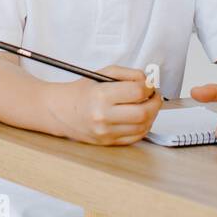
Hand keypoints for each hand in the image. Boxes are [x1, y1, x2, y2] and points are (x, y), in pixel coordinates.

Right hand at [47, 65, 161, 145]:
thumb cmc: (82, 91)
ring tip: (148, 105)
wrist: (61, 110)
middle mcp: (103, 116)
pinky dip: (144, 127)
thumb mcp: (103, 73)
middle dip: (155, 102)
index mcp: (102, 95)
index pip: (137, 92)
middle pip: (143, 113)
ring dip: (151, 115)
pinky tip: (141, 117)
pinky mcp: (108, 142)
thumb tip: (148, 81)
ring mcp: (105, 132)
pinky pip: (135, 137)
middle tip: (154, 95)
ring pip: (142, 127)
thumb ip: (128, 74)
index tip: (149, 84)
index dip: (149, 87)